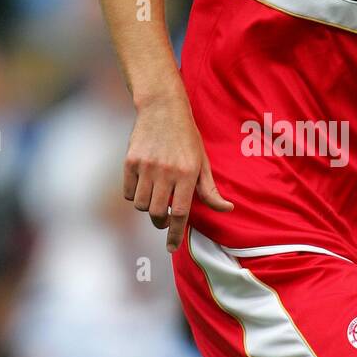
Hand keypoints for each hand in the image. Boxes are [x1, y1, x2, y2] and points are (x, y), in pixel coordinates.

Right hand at [124, 89, 233, 251]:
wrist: (162, 108)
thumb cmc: (186, 137)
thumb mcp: (203, 162)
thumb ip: (210, 190)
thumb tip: (227, 209)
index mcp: (187, 173)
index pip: (181, 213)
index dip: (175, 234)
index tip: (171, 248)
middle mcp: (166, 172)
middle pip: (158, 213)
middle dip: (161, 222)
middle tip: (165, 217)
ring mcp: (146, 166)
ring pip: (142, 205)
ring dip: (149, 208)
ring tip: (156, 198)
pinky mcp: (130, 162)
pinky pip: (129, 193)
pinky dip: (136, 196)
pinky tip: (144, 186)